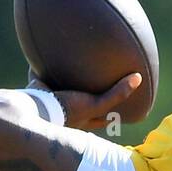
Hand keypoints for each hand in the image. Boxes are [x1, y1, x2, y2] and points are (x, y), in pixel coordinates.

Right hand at [26, 67, 141, 130]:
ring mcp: (51, 103)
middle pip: (82, 103)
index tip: (122, 109)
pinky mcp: (36, 90)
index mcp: (82, 120)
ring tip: (71, 63)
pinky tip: (46, 50)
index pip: (101, 118)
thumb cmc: (67, 111)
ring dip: (65, 79)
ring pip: (61, 88)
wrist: (33, 109)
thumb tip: (138, 78)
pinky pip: (41, 75)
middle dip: (87, 93)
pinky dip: (42, 65)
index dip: (111, 113)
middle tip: (97, 81)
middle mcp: (67, 114)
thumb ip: (116, 94)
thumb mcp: (96, 104)